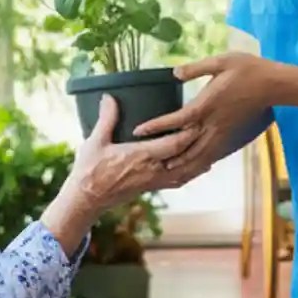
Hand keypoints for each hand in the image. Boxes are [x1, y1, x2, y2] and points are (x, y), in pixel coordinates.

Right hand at [41, 95, 199, 252]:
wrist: (86, 200)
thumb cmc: (89, 170)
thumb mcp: (95, 141)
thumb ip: (106, 119)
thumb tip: (109, 97)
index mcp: (141, 156)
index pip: (173, 144)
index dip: (188, 133)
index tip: (199, 119)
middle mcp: (152, 170)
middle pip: (185, 158)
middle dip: (198, 144)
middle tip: (210, 129)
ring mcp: (153, 181)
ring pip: (184, 172)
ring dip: (198, 160)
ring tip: (210, 147)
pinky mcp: (151, 187)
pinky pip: (176, 181)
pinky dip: (189, 173)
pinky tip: (195, 167)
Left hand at [132, 52, 276, 179]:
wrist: (274, 84)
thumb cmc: (248, 68)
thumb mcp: (220, 61)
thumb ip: (196, 68)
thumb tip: (174, 73)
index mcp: (207, 104)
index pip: (178, 119)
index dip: (158, 126)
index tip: (139, 131)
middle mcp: (213, 122)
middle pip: (186, 145)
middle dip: (166, 155)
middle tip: (147, 163)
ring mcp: (223, 131)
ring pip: (200, 154)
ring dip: (183, 164)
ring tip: (167, 172)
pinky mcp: (230, 134)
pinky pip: (213, 153)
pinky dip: (201, 163)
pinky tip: (194, 168)